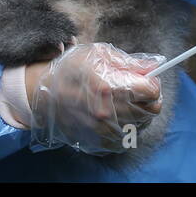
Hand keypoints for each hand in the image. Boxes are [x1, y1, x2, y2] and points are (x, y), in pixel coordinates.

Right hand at [26, 43, 163, 155]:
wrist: (41, 95)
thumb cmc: (70, 70)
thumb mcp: (98, 54)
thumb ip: (129, 62)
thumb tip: (154, 66)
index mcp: (108, 86)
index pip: (151, 91)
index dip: (152, 82)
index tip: (146, 79)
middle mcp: (107, 112)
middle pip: (151, 110)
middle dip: (149, 98)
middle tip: (137, 89)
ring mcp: (102, 130)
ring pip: (141, 125)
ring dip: (139, 113)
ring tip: (124, 101)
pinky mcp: (99, 142)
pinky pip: (127, 139)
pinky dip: (127, 128)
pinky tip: (116, 116)